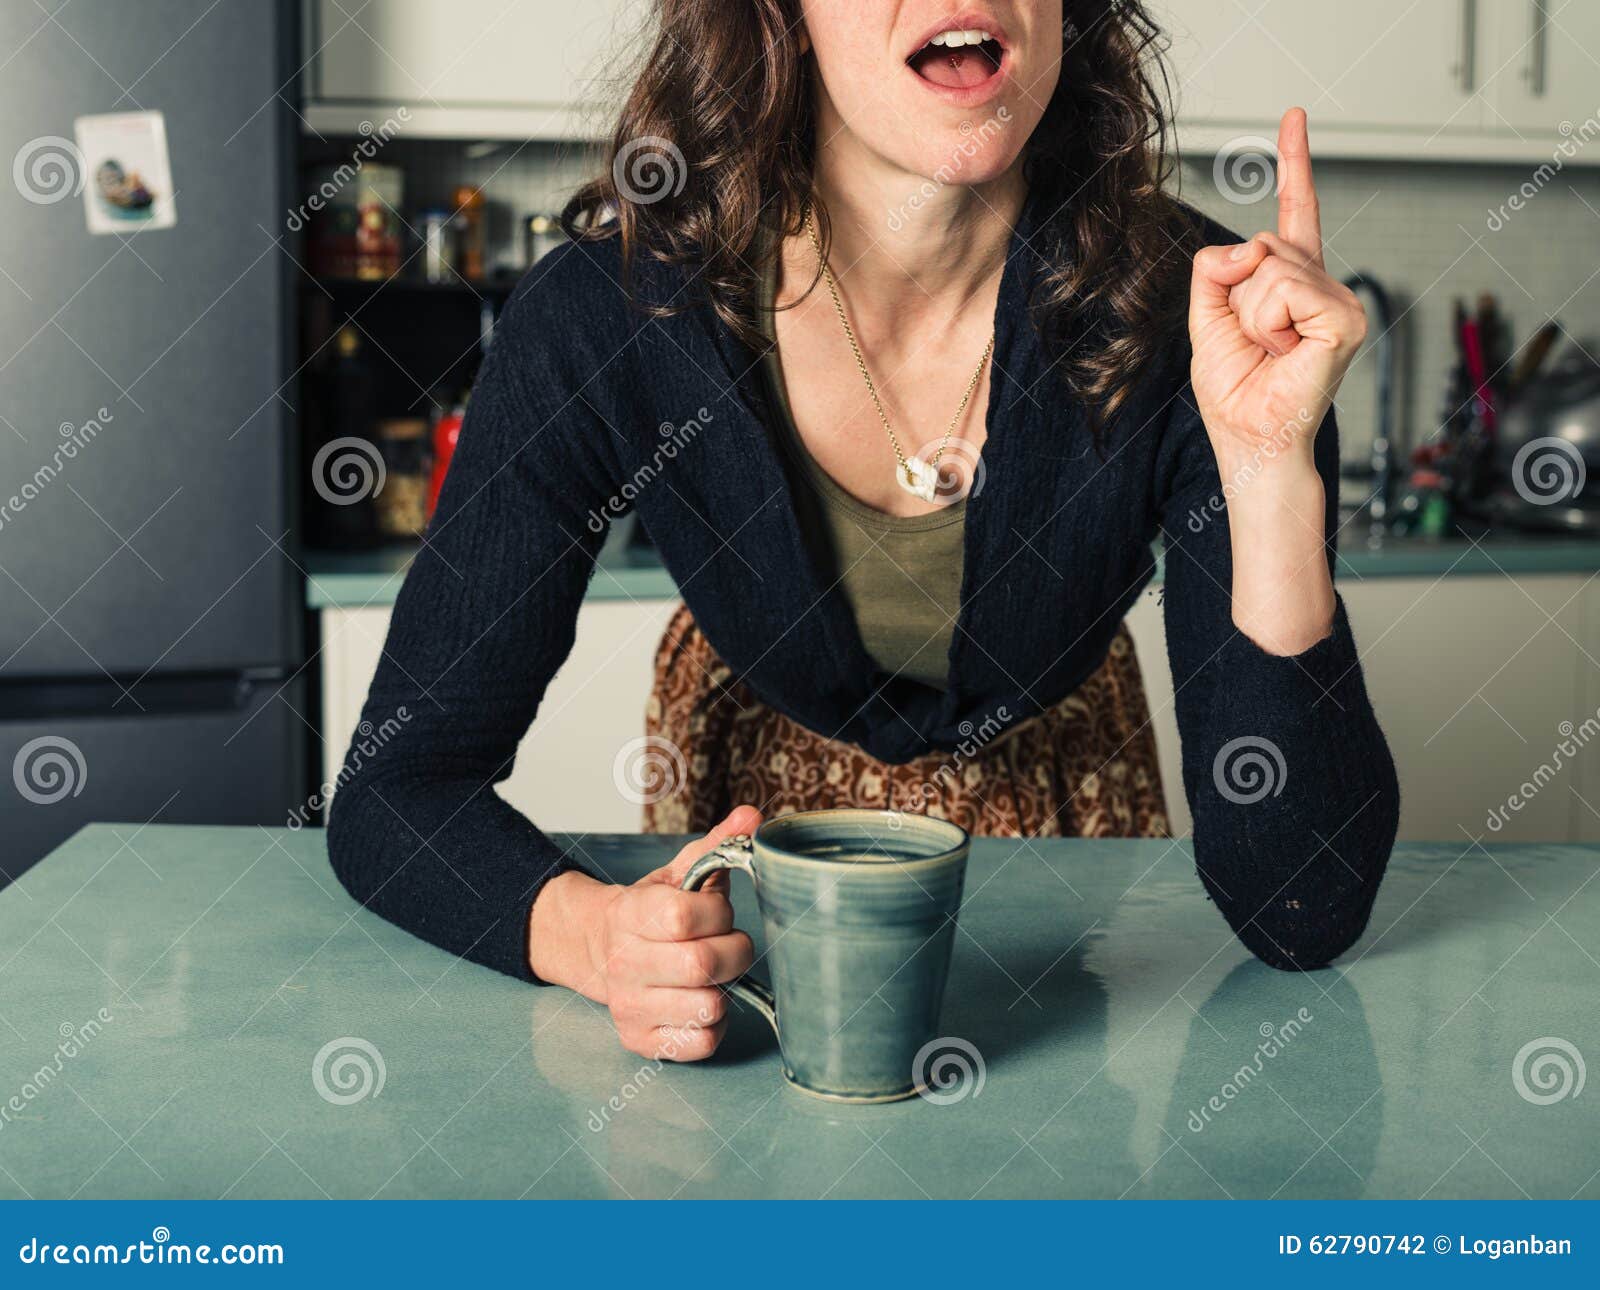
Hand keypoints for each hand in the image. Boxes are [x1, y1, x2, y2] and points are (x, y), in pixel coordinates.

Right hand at [529, 805, 760, 1059]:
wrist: (599, 949)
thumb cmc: (651, 912)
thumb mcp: (677, 874)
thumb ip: (716, 846)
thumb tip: (752, 817)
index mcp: (631, 914)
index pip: (685, 916)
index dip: (718, 914)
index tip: (719, 913)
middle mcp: (623, 963)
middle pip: (703, 964)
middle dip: (734, 952)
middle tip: (729, 945)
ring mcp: (629, 1006)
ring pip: (708, 1007)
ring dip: (725, 989)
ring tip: (713, 975)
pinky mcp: (639, 1040)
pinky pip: (702, 1043)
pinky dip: (715, 1025)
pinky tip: (701, 1001)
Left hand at [1188, 108, 1366, 474]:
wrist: (1251, 441)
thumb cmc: (1236, 394)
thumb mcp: (1207, 321)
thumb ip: (1214, 272)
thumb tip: (1245, 246)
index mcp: (1292, 284)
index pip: (1295, 212)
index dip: (1294, 163)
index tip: (1292, 117)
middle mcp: (1322, 285)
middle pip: (1261, 245)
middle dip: (1236, 294)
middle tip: (1255, 342)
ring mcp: (1339, 301)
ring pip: (1269, 267)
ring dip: (1250, 314)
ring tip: (1270, 350)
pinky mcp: (1345, 319)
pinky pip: (1282, 291)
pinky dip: (1267, 324)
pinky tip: (1284, 352)